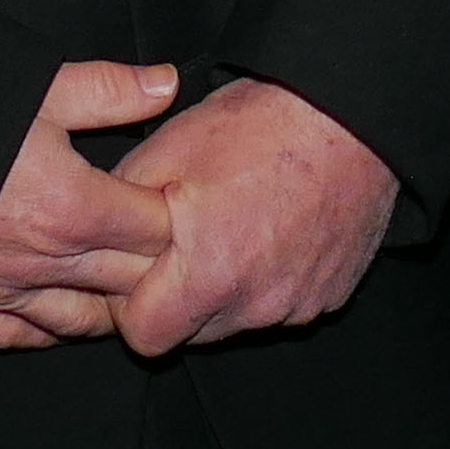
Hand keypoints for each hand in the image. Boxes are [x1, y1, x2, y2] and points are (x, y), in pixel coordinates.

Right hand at [0, 60, 178, 349]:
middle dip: (157, 265)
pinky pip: (18, 335)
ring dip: (109, 303)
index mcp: (72, 207)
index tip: (182, 201)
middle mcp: (44, 260)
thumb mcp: (37, 88)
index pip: (156, 230)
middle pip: (130, 281)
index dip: (177, 216)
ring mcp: (3, 288)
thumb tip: (166, 85)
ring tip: (125, 284)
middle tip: (172, 247)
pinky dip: (46, 329)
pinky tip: (59, 314)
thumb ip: (108, 91)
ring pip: (81, 319)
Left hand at [113, 78, 397, 357]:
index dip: (130, 304)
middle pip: (189, 333)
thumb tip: (98, 234)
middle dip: (176, 298)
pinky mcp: (328, 295)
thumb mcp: (169, 149)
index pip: (142, 335)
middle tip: (183, 241)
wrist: (351, 113)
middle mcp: (257, 303)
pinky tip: (271, 232)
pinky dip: (268, 280)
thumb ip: (121, 205)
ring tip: (232, 227)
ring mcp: (298, 304)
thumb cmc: (263, 124)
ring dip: (224, 290)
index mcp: (209, 274)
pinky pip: (280, 305)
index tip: (137, 268)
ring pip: (236, 320)